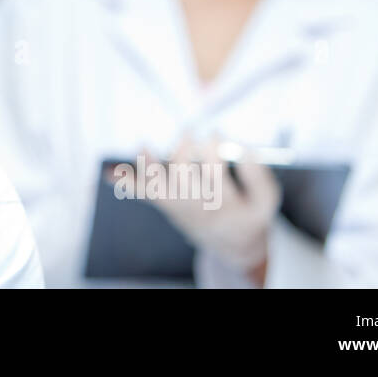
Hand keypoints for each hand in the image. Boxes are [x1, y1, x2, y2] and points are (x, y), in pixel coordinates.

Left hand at [140, 134, 281, 273]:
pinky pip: (149, 196)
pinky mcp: (170, 208)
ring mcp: (182, 211)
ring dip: (151, 168)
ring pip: (164, 190)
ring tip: (143, 147)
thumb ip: (257, 174)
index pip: (218, 177)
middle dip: (183, 155)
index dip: (214, 151)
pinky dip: (130, 184)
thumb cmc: (250, 214)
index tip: (215, 131)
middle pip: (187, 182)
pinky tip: (111, 174)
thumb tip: (241, 146)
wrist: (232, 245)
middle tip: (187, 133)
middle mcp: (202, 211)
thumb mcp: (266, 200)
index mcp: (229, 208)